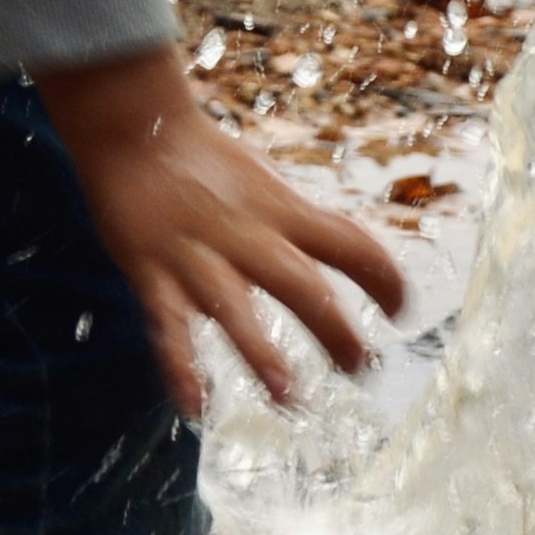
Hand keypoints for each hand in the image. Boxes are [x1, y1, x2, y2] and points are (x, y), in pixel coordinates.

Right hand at [36, 45, 404, 421]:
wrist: (133, 128)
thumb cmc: (203, 159)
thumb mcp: (263, 182)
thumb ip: (296, 220)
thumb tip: (342, 249)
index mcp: (280, 210)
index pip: (349, 242)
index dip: (384, 277)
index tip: (401, 310)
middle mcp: (246, 234)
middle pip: (302, 284)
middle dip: (335, 330)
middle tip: (359, 369)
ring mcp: (197, 256)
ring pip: (236, 309)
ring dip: (263, 355)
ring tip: (288, 398)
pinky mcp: (152, 272)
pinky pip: (169, 326)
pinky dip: (181, 367)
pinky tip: (194, 406)